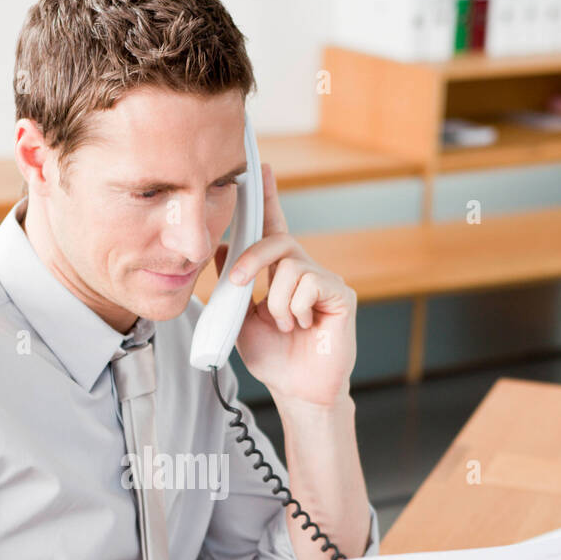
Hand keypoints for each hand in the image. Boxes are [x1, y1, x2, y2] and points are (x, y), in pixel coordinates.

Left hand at [217, 163, 356, 408]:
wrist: (297, 390)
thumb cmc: (274, 357)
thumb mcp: (240, 316)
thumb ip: (233, 282)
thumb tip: (220, 245)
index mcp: (282, 274)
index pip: (274, 229)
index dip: (268, 199)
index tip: (261, 169)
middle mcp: (306, 271)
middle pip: (278, 241)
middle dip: (252, 258)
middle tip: (238, 282)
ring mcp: (325, 281)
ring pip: (289, 268)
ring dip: (276, 302)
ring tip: (286, 325)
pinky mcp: (341, 295)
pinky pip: (308, 284)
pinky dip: (295, 309)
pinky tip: (303, 327)